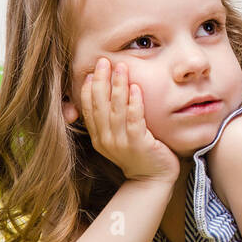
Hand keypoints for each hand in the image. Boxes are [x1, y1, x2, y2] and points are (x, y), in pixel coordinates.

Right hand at [82, 57, 179, 184]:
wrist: (152, 180)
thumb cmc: (140, 154)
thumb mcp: (120, 136)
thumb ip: (112, 119)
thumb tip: (108, 92)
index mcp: (98, 137)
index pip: (89, 108)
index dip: (90, 88)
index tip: (93, 70)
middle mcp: (105, 139)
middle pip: (100, 105)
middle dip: (102, 81)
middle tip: (104, 61)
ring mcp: (121, 143)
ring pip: (116, 110)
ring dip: (118, 87)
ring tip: (121, 68)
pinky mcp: (138, 144)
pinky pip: (134, 120)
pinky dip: (134, 103)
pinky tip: (136, 88)